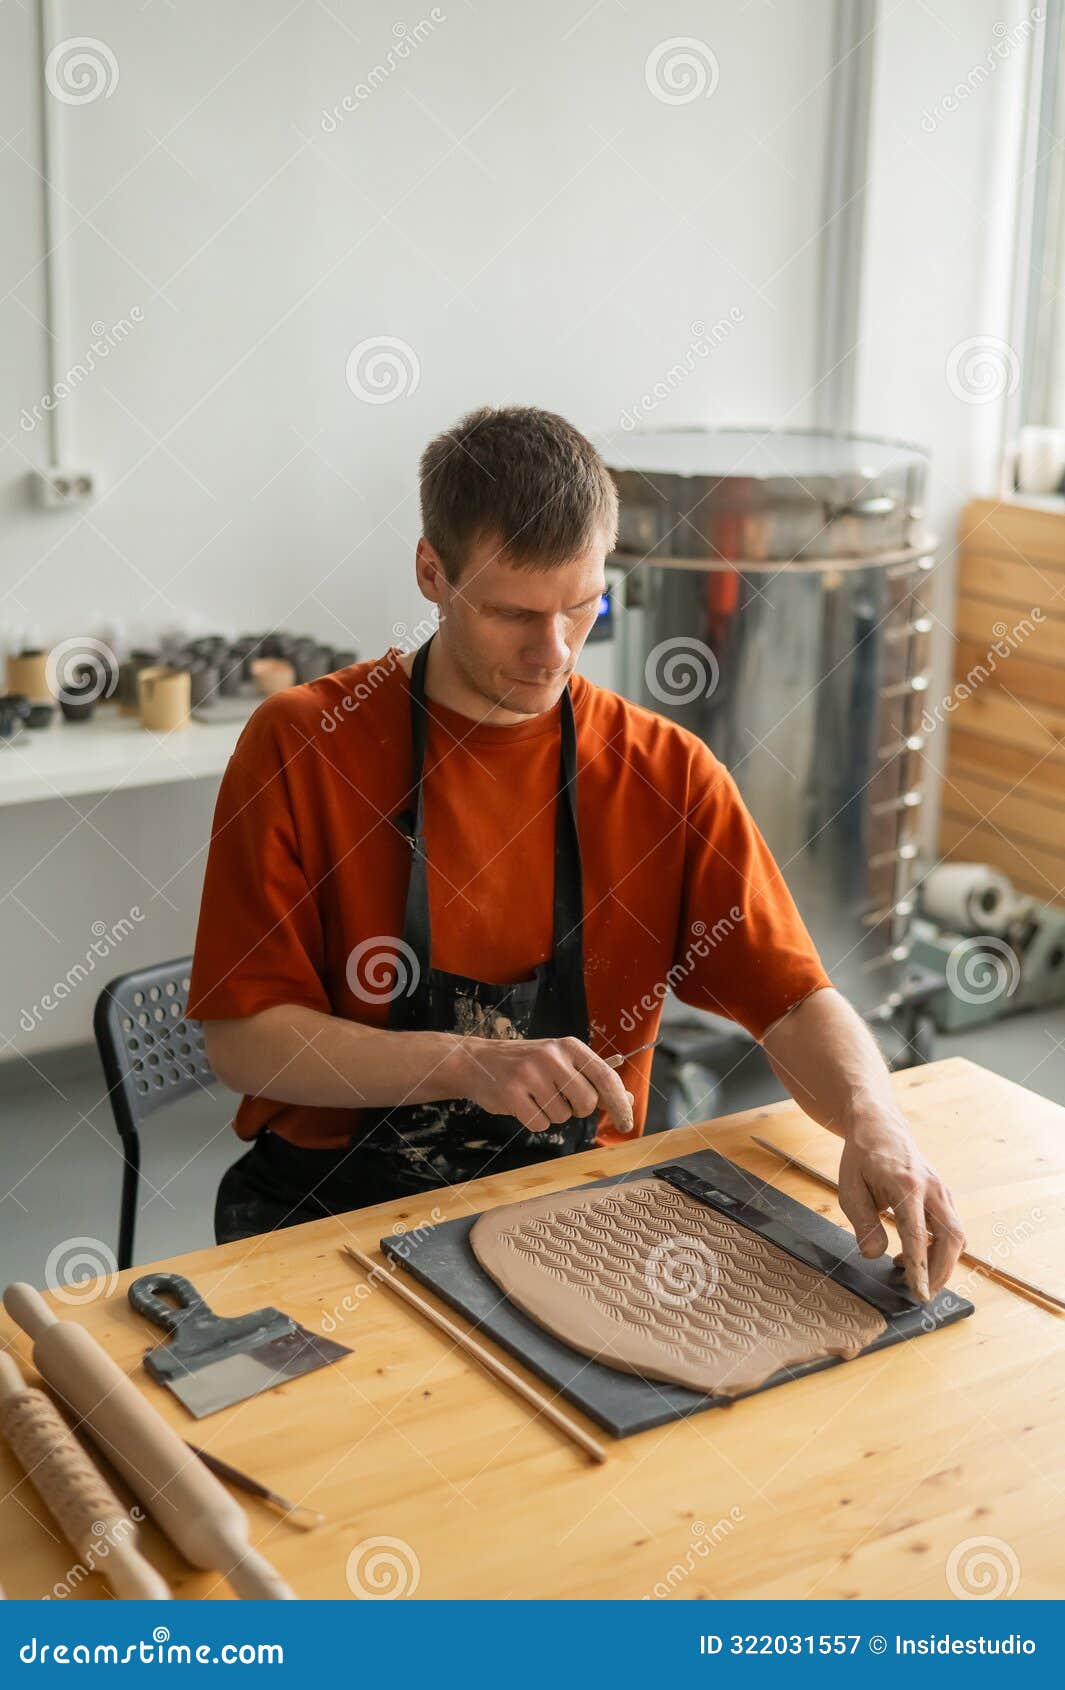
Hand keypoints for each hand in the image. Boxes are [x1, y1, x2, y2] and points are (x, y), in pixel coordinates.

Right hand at [453, 1034, 634, 1136]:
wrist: (479, 1062)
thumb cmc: (529, 1065)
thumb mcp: (563, 1063)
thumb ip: (593, 1080)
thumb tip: (627, 1101)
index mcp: (570, 1046)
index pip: (606, 1077)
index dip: (620, 1103)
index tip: (627, 1123)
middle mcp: (552, 1056)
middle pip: (586, 1102)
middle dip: (577, 1109)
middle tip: (560, 1098)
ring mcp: (530, 1074)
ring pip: (563, 1116)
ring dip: (553, 1114)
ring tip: (536, 1096)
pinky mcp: (511, 1094)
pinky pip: (540, 1125)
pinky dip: (535, 1122)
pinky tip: (523, 1104)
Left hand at [837, 1112, 965, 1301]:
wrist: (880, 1125)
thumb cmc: (862, 1157)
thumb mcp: (849, 1188)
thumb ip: (863, 1223)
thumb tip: (875, 1255)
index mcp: (906, 1185)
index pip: (918, 1234)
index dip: (920, 1267)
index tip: (920, 1293)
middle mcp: (932, 1188)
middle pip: (951, 1238)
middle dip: (941, 1272)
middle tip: (921, 1295)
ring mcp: (942, 1191)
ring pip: (957, 1235)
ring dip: (941, 1263)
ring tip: (911, 1276)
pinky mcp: (943, 1195)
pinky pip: (951, 1228)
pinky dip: (938, 1248)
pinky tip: (912, 1256)